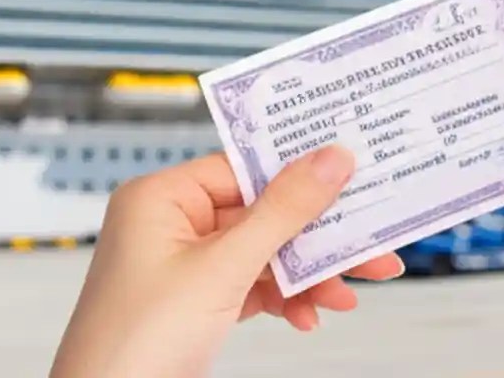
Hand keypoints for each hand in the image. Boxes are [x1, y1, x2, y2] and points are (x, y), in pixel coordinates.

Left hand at [50, 145, 402, 377]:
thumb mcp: (222, 269)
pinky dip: (286, 300)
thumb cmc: (133, 344)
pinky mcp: (199, 302)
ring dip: (309, 275)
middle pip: (264, 213)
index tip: (350, 172)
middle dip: (317, 236)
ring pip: (266, 254)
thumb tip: (328, 159)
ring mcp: (185, 266)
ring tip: (352, 288)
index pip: (244, 169)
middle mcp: (171, 226)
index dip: (299, 172)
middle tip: (370, 240)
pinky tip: (311, 314)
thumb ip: (282, 212)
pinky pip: (256, 286)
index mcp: (161, 199)